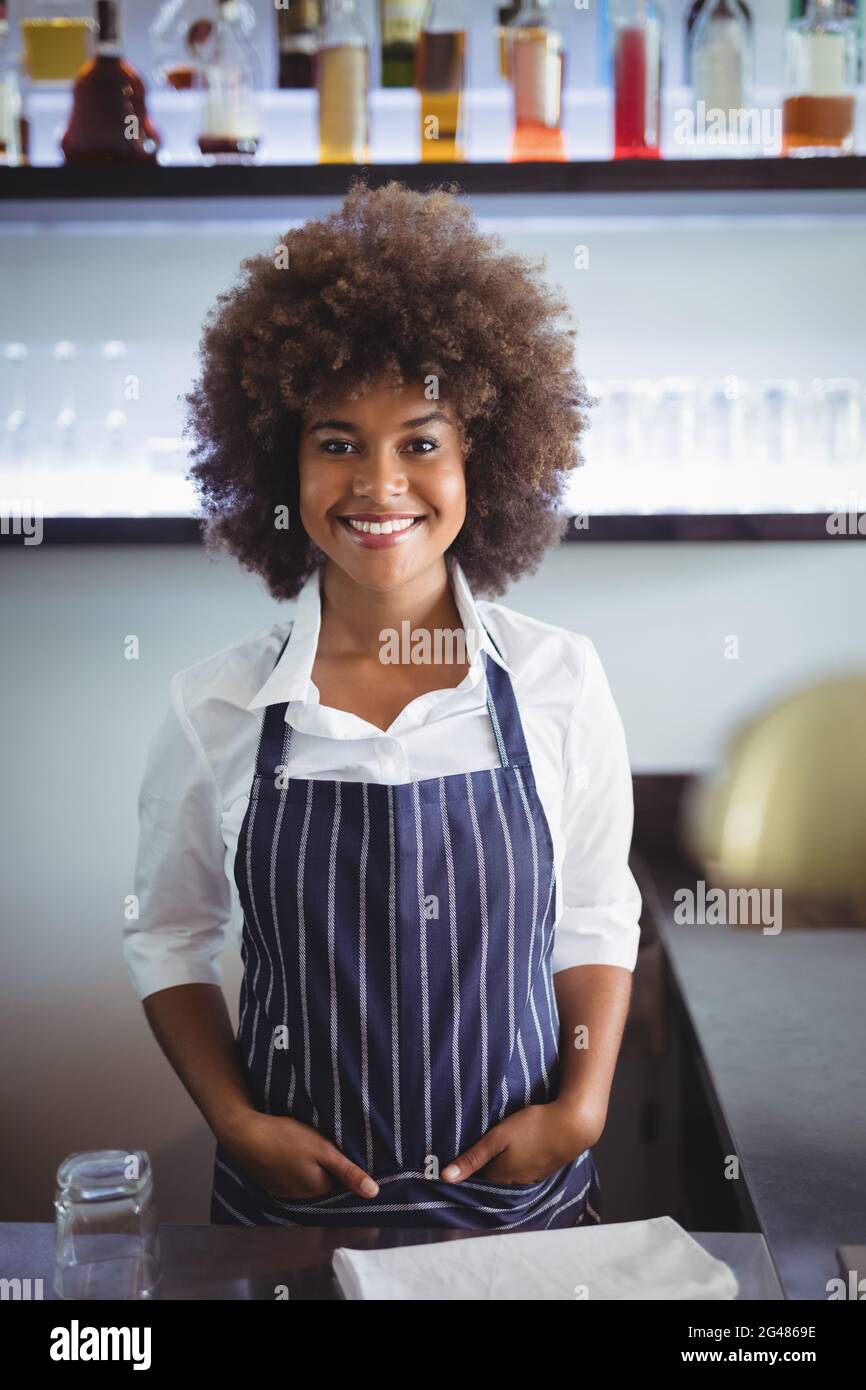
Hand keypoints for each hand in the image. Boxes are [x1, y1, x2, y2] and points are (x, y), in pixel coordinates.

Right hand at [218, 1110, 379, 1201]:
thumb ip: (348, 1171)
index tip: (343, 1149)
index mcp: (318, 1189)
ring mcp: (284, 1191)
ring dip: (309, 1168)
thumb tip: (374, 1193)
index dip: (343, 1165)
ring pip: (306, 1180)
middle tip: (325, 1143)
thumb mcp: (323, 1149)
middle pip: (323, 1182)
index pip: (340, 1182)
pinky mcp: (270, 1182)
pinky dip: (293, 1167)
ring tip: (307, 1146)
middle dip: (327, 1168)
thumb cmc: (286, 1138)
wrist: (244, 1134)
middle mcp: (302, 1197)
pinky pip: (290, 1178)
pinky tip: (290, 1151)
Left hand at [441, 1099, 598, 1186]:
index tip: (466, 1143)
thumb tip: (445, 1178)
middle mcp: (515, 1181)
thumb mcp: (498, 1137)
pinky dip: (522, 1157)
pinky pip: (526, 1166)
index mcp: (500, 1174)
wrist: (573, 1125)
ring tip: (505, 1140)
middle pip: (494, 1172)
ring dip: (506, 1158)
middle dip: (488, 1159)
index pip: (477, 1172)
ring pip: (511, 1169)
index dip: (471, 1158)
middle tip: (486, 1137)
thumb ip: (473, 1157)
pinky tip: (524, 1143)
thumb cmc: (533, 1127)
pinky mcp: (545, 1167)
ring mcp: (532, 1176)